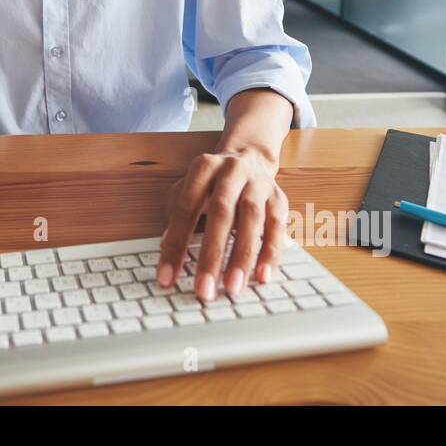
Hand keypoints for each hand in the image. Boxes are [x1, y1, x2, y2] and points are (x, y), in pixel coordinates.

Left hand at [157, 147, 288, 301]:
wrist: (249, 156)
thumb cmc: (211, 182)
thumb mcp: (188, 189)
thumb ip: (176, 215)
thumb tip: (166, 248)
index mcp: (203, 168)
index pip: (185, 208)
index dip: (175, 244)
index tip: (167, 277)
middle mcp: (232, 172)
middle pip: (221, 213)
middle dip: (211, 255)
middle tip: (204, 289)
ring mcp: (258, 184)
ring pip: (252, 219)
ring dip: (243, 257)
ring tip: (233, 288)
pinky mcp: (279, 199)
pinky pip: (277, 227)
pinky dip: (270, 253)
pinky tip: (262, 276)